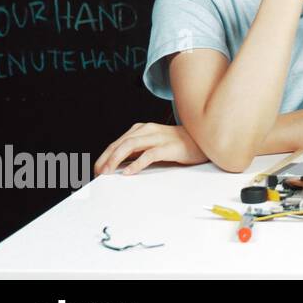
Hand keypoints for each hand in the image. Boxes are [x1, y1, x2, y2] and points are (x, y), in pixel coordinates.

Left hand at [95, 122, 209, 174]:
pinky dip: (136, 163)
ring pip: (130, 145)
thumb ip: (138, 151)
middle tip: (97, 172)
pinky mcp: (170, 147)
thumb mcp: (155, 145)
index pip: (118, 142)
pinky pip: (149, 154)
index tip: (96, 169)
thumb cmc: (180, 145)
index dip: (104, 155)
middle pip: (121, 143)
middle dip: (106, 158)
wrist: (205, 140)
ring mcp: (159, 137)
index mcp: (143, 129)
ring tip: (107, 172)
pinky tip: (128, 172)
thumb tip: (119, 164)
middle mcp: (149, 130)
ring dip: (115, 159)